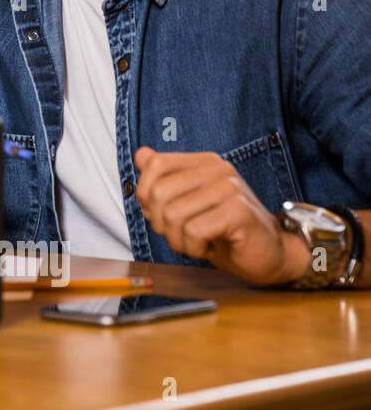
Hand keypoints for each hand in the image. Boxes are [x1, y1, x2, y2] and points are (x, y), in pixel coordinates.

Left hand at [135, 146, 310, 283]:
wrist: (268, 255)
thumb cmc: (224, 231)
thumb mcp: (188, 204)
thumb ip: (165, 179)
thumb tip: (141, 154)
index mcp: (204, 162)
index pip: (155, 165)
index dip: (145, 194)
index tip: (160, 213)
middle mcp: (218, 169)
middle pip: (159, 192)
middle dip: (160, 222)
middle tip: (180, 234)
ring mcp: (230, 188)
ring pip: (173, 214)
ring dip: (177, 239)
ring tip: (195, 242)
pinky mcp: (239, 211)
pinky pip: (193, 230)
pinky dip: (193, 247)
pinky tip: (208, 247)